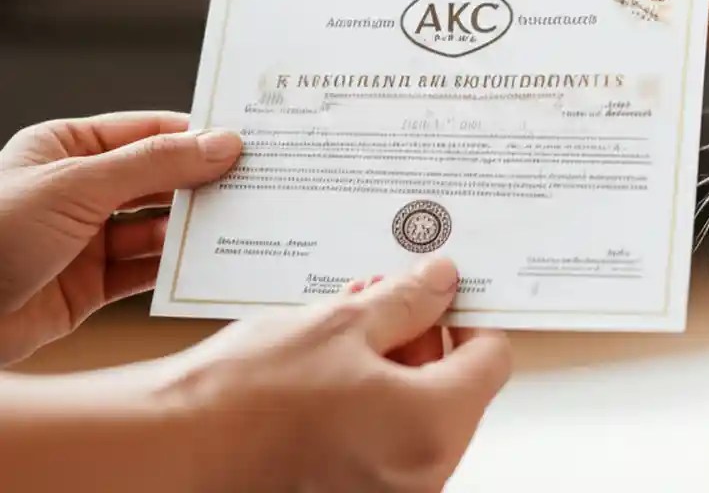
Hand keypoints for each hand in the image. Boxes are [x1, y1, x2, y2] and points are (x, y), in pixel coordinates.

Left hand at [0, 112, 241, 362]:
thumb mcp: (78, 186)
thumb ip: (155, 165)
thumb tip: (222, 143)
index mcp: (65, 148)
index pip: (146, 132)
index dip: (195, 136)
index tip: (247, 144)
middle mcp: (77, 190)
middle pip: (157, 180)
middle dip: (202, 185)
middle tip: (258, 187)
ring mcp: (84, 240)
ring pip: (156, 228)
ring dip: (194, 230)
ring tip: (243, 226)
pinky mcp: (89, 286)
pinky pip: (145, 271)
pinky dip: (176, 269)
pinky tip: (210, 264)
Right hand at [171, 257, 511, 491]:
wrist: (170, 449)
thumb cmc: (246, 396)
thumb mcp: (340, 325)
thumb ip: (406, 302)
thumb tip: (441, 283)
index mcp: (434, 427)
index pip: (491, 359)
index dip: (469, 317)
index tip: (445, 294)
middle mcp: (422, 472)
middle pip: (455, 388)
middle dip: (422, 336)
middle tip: (382, 299)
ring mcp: (387, 492)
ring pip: (416, 412)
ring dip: (391, 363)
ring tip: (342, 325)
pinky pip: (383, 440)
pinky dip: (368, 400)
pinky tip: (328, 365)